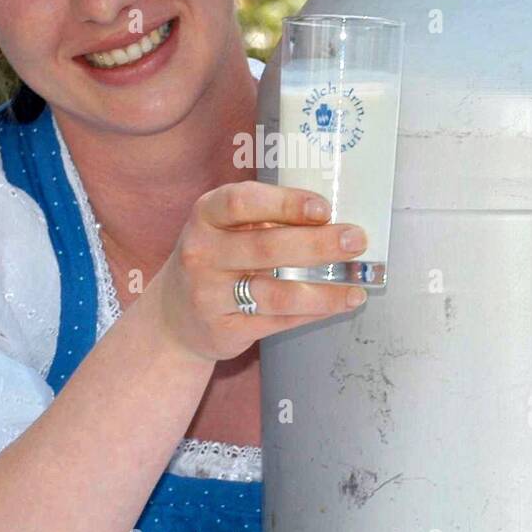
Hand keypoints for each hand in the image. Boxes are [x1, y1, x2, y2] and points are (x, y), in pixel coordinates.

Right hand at [150, 179, 367, 362]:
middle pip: (266, 248)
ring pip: (276, 293)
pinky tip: (339, 303)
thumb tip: (334, 220)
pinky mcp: (224, 329)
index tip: (324, 208)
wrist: (175, 316)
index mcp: (206, 216)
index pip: (242, 202)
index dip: (285, 203)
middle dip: (318, 244)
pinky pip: (278, 321)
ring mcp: (210, 294)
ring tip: (357, 285)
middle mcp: (203, 253)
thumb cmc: (216, 259)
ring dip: (324, 290)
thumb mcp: (226, 228)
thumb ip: (266, 220)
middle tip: (356, 241)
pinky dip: (314, 312)